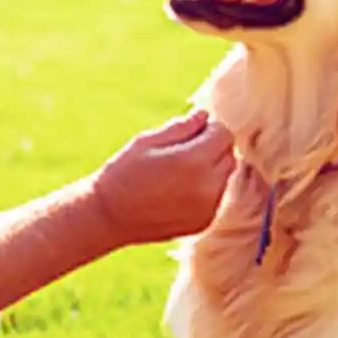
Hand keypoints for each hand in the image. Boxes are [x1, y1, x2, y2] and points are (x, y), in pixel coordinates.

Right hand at [90, 109, 236, 245]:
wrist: (109, 216)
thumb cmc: (123, 173)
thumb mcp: (147, 140)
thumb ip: (181, 127)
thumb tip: (204, 116)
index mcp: (194, 160)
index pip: (223, 134)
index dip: (208, 129)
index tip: (188, 133)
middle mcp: (207, 185)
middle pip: (229, 155)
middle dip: (212, 148)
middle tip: (181, 152)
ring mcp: (208, 207)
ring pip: (225, 177)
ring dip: (211, 169)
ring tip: (179, 173)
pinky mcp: (205, 221)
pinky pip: (216, 197)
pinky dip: (205, 190)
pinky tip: (177, 192)